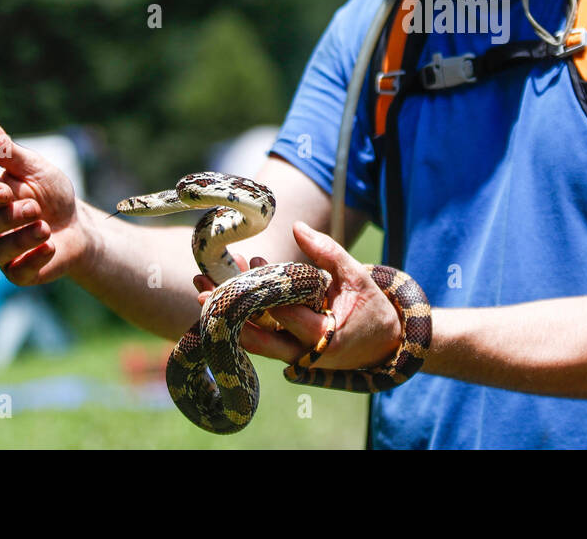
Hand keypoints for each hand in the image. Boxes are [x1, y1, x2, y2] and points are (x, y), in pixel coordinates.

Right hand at [0, 112, 85, 285]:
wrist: (80, 224)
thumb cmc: (52, 193)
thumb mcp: (33, 167)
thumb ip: (4, 148)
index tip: (7, 191)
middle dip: (9, 217)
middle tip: (35, 208)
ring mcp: (2, 252)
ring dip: (21, 239)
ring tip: (45, 228)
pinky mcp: (19, 272)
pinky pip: (15, 274)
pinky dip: (33, 260)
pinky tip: (50, 247)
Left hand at [194, 222, 402, 370]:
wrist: (384, 346)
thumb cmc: (371, 308)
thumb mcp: (356, 276)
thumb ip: (326, 252)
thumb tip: (297, 227)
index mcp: (324, 336)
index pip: (284, 312)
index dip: (264, 289)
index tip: (250, 264)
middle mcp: (303, 353)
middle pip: (256, 337)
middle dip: (228, 313)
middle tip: (202, 289)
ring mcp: (293, 358)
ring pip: (253, 342)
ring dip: (227, 317)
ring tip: (202, 292)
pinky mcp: (287, 355)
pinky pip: (259, 340)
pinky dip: (241, 321)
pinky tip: (223, 300)